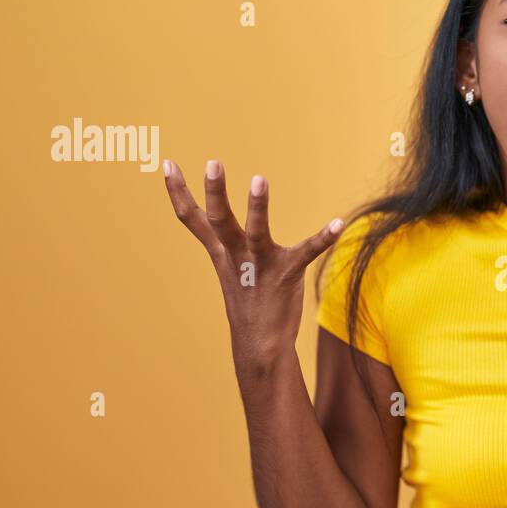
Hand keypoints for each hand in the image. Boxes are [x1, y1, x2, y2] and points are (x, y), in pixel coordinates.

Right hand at [162, 158, 344, 369]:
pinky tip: (339, 223)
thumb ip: (222, 240)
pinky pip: (307, 252)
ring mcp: (261, 265)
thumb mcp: (229, 266)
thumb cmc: (248, 299)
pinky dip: (323, 237)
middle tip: (213, 163)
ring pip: (256, 233)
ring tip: (258, 179)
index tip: (167, 163)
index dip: (178, 191)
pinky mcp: (287, 275)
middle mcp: (236, 256)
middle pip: (219, 221)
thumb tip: (211, 215)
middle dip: (214, 192)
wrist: (260, 345)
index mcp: (221, 251)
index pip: (192, 219)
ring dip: (257, 207)